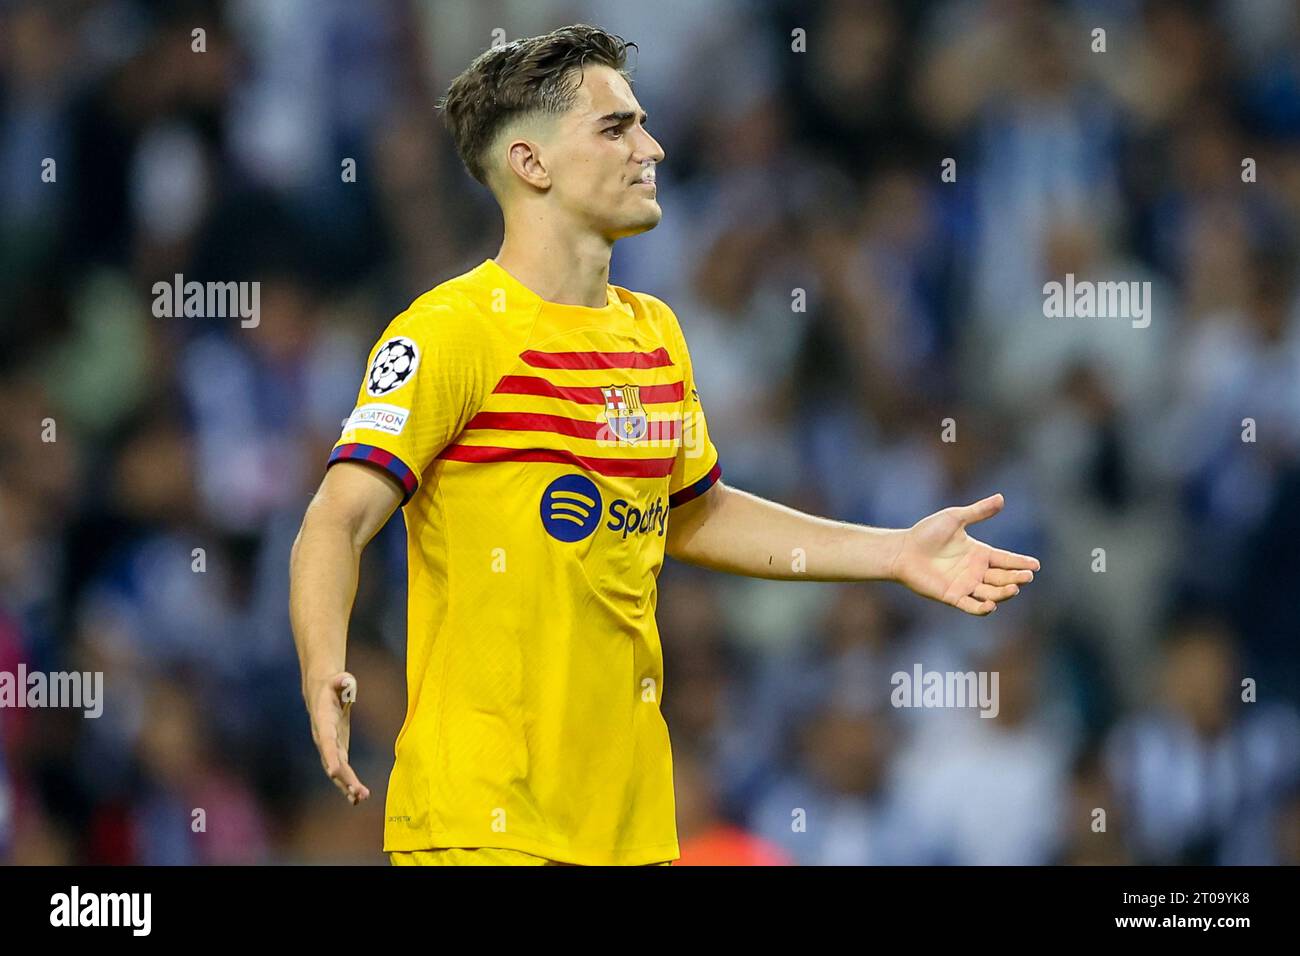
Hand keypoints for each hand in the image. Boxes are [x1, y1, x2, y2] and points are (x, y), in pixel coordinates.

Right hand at [306, 672, 370, 804]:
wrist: (320, 695)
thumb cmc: (331, 686)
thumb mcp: (336, 679)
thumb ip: (342, 680)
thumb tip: (346, 679)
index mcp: (324, 723)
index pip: (327, 741)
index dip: (331, 755)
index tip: (336, 770)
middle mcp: (324, 740)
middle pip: (333, 762)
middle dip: (345, 778)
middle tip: (359, 792)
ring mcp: (330, 748)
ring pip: (337, 772)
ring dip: (348, 786)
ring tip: (361, 798)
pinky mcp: (337, 752)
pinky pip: (342, 771)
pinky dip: (349, 783)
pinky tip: (358, 797)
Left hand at [888, 493, 1039, 615]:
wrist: (903, 550)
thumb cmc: (926, 533)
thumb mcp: (955, 518)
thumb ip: (978, 511)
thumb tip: (1001, 498)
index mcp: (980, 553)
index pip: (1006, 559)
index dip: (1021, 562)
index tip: (1036, 565)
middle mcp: (976, 571)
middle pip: (1003, 578)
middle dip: (1017, 578)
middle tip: (1027, 576)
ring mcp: (966, 585)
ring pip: (992, 593)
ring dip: (1004, 593)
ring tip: (1013, 588)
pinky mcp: (953, 597)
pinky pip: (971, 606)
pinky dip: (982, 608)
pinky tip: (990, 604)